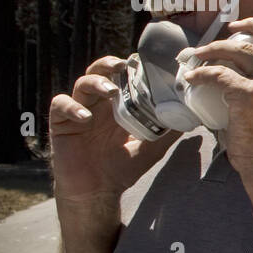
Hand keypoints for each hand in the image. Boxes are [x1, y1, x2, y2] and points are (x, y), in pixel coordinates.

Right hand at [49, 55, 178, 198]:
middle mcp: (98, 104)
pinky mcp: (60, 124)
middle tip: (122, 64)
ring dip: (95, 83)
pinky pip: (60, 106)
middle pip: (99, 72)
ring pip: (81, 85)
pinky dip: (72, 107)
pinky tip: (86, 117)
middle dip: (109, 64)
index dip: (129, 67)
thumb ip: (169, 131)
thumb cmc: (123, 167)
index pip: (121, 76)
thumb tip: (192, 116)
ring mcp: (78, 112)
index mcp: (117, 105)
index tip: (142, 61)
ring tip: (110, 91)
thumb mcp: (151, 147)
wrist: (99, 191)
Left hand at [183, 18, 252, 187]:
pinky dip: (203, 73)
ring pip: (242, 50)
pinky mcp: (249, 95)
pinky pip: (220, 74)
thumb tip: (240, 75)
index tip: (251, 31)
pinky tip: (193, 77)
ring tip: (201, 53)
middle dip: (251, 24)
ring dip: (216, 47)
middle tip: (230, 27)